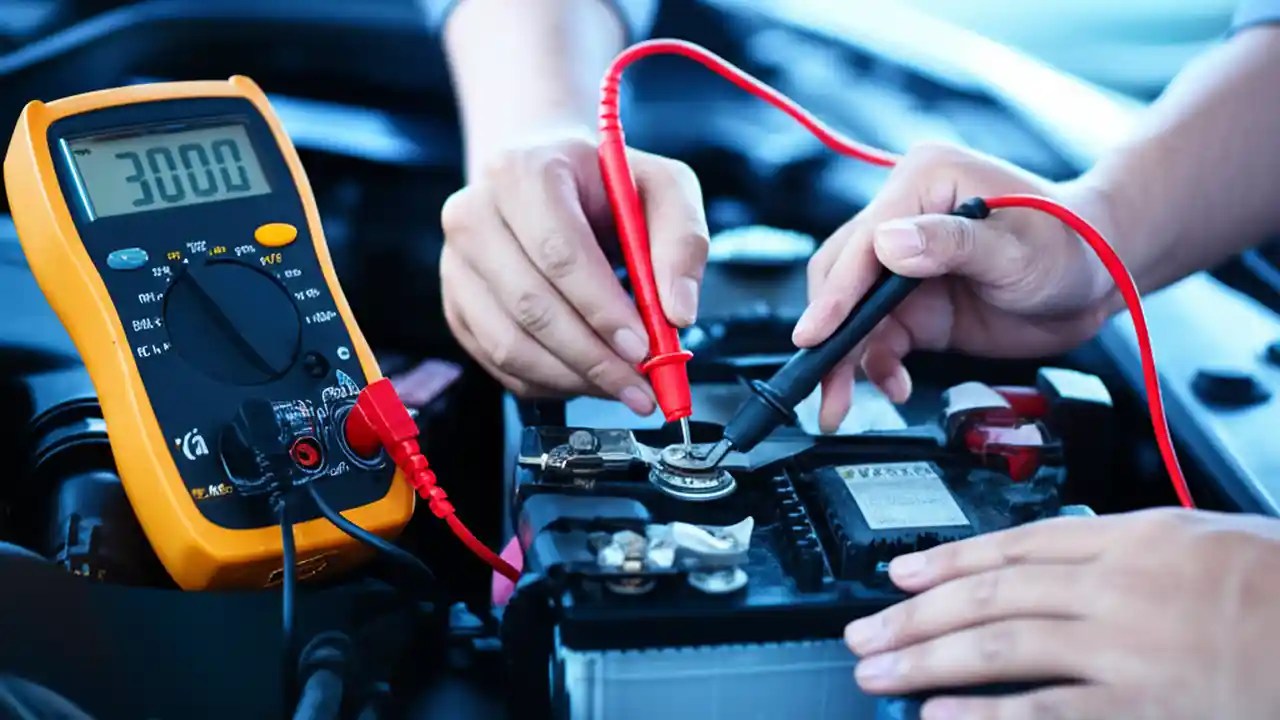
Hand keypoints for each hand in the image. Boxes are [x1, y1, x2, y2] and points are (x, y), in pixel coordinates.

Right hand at [439, 133, 708, 413]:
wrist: (545, 181)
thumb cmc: (603, 185)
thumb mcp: (663, 188)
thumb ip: (682, 241)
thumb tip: (677, 312)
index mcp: (525, 172)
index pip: (559, 252)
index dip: (602, 309)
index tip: (643, 346)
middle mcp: (475, 214)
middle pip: (531, 305)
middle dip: (594, 357)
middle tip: (643, 384)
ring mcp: (456, 263)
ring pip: (510, 344)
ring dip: (574, 378)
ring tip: (623, 385)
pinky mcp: (456, 305)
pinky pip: (498, 363)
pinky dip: (549, 382)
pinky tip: (587, 375)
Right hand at [796, 143, 1115, 430]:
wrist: (1101, 278)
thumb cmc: (1072, 243)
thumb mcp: (1016, 247)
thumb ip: (954, 243)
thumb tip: (891, 244)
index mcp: (922, 183)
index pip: (862, 242)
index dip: (836, 293)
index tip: (814, 335)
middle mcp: (904, 221)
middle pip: (841, 278)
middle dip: (830, 334)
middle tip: (822, 380)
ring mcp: (905, 267)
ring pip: (852, 316)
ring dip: (845, 360)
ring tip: (840, 403)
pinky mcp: (914, 306)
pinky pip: (879, 340)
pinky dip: (877, 367)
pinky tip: (894, 386)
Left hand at [843, 509, 1279, 718]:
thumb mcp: (1199, 539)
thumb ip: (1121, 547)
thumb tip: (1049, 560)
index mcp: (1130, 539)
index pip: (1014, 546)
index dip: (946, 559)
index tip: (900, 573)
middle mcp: (1115, 587)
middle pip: (989, 595)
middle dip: (915, 613)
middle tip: (866, 630)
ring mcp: (1125, 649)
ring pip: (999, 648)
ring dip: (926, 659)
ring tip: (878, 670)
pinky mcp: (1143, 707)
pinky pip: (1046, 712)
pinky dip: (984, 716)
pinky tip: (938, 718)